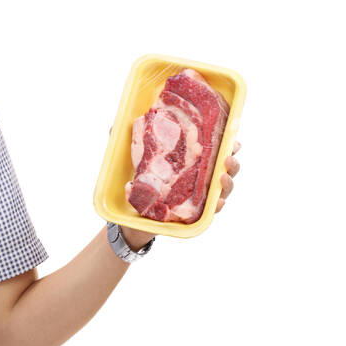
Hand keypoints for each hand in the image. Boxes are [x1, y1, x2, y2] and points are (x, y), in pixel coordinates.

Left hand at [107, 125, 241, 222]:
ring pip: (223, 189)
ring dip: (228, 183)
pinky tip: (217, 203)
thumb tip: (113, 126)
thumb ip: (127, 144)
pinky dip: (216, 207)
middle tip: (228, 157)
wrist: (131, 219)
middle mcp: (200, 178)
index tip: (232, 137)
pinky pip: (209, 212)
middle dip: (232, 161)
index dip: (227, 142)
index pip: (215, 148)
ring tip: (223, 177)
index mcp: (192, 161)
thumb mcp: (133, 164)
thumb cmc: (140, 186)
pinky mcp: (193, 214)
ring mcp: (199, 196)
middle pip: (225, 168)